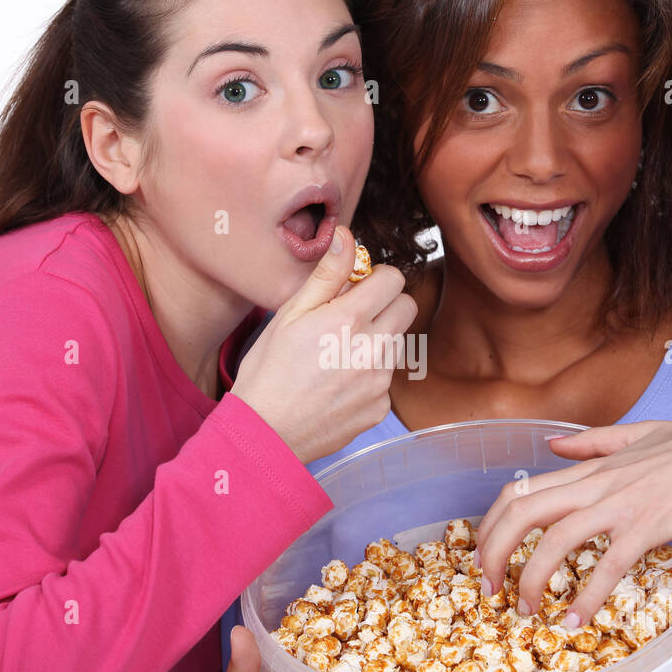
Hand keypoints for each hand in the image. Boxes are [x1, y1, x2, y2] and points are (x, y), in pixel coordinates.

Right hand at [232, 226, 417, 463]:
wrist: (265, 433)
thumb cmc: (269, 372)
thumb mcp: (289, 315)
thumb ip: (326, 276)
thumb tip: (346, 238)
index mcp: (349, 319)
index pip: (394, 279)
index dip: (376, 279)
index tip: (357, 288)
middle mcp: (373, 349)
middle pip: (406, 309)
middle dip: (385, 306)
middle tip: (352, 319)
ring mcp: (380, 382)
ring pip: (397, 345)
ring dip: (377, 342)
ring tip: (338, 357)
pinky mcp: (380, 408)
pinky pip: (386, 381)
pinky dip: (369, 378)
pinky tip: (337, 386)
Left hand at [474, 416, 671, 629]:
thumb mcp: (634, 433)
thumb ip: (589, 442)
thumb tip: (550, 445)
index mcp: (588, 469)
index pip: (519, 490)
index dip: (491, 523)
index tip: (483, 554)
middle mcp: (594, 486)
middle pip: (522, 514)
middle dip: (495, 553)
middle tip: (490, 589)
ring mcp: (619, 506)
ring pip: (555, 542)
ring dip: (532, 581)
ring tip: (527, 611)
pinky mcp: (646, 528)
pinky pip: (606, 567)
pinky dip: (586, 598)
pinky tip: (575, 621)